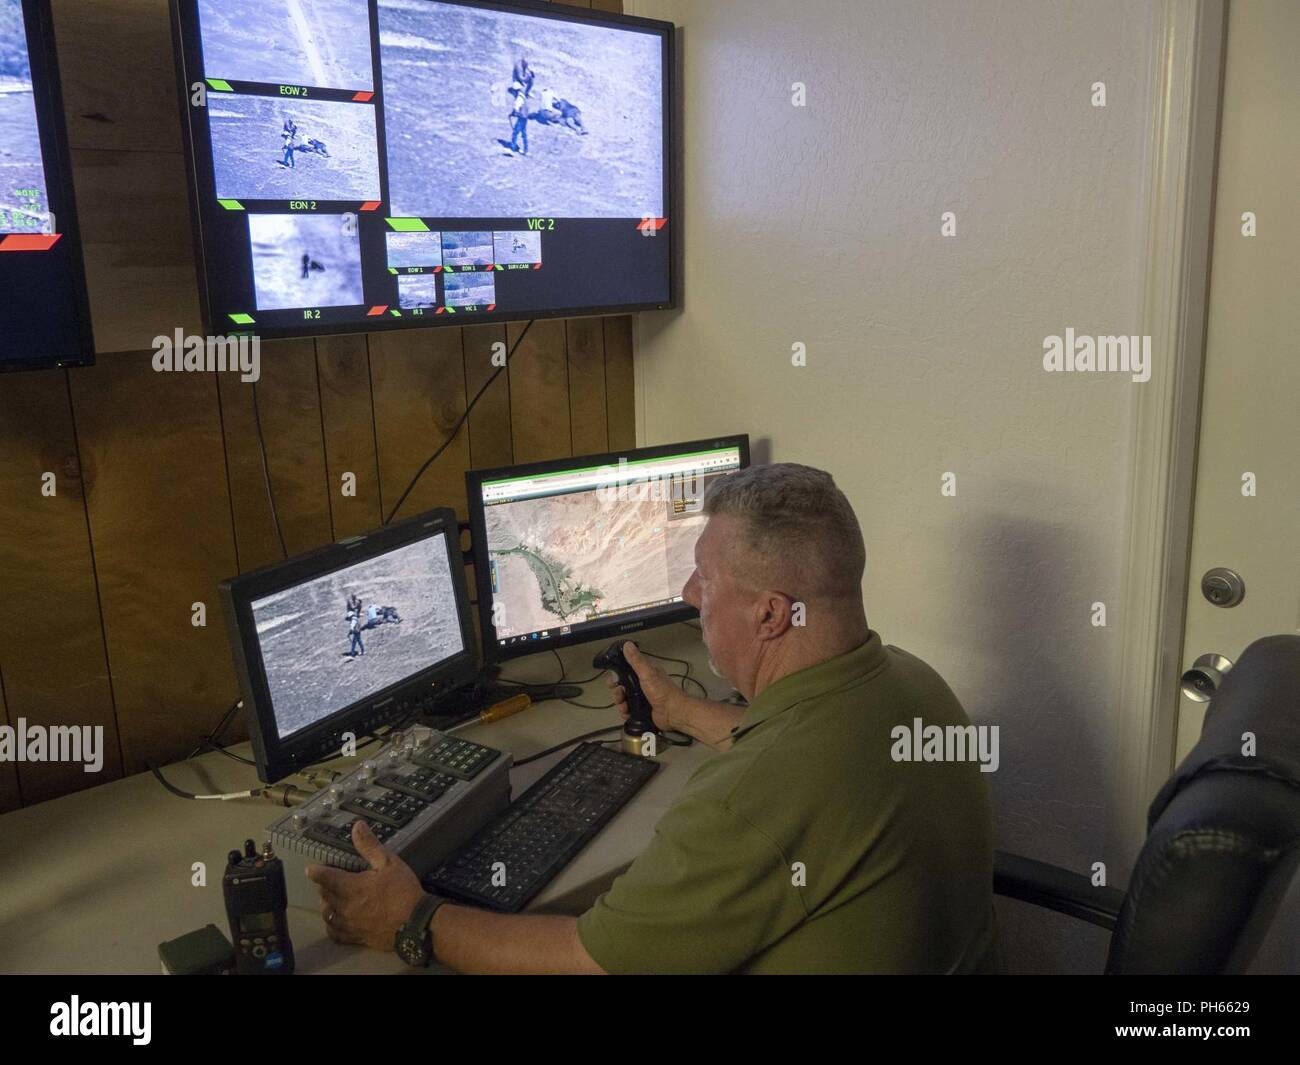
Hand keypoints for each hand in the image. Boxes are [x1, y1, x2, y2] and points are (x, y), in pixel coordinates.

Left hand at [307, 820, 426, 952]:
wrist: (415, 923)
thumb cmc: (402, 891)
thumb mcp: (389, 863)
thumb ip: (370, 846)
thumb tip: (357, 826)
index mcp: (350, 886)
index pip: (324, 877)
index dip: (316, 871)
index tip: (311, 869)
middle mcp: (344, 906)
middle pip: (324, 895)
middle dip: (324, 886)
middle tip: (328, 881)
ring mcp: (348, 924)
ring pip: (327, 914)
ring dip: (326, 905)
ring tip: (331, 899)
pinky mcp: (355, 937)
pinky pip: (335, 932)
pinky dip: (332, 925)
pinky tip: (336, 920)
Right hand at [604, 641, 681, 731]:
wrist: (672, 713)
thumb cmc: (663, 691)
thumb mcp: (647, 673)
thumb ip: (636, 660)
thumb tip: (627, 645)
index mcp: (646, 672)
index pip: (626, 670)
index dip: (617, 675)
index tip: (613, 680)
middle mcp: (643, 684)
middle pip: (623, 686)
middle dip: (618, 692)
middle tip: (619, 696)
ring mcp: (643, 697)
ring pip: (624, 698)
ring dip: (621, 703)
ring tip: (624, 707)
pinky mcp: (642, 709)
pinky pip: (629, 710)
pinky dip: (626, 712)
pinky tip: (627, 713)